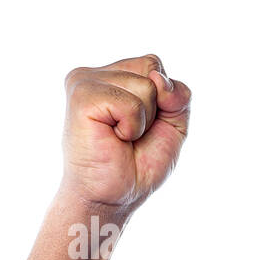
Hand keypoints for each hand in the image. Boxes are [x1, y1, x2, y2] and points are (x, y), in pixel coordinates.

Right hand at [59, 54, 190, 210]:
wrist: (113, 196)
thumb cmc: (138, 164)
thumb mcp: (173, 126)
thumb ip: (178, 96)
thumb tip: (159, 78)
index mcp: (112, 75)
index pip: (154, 64)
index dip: (163, 99)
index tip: (142, 125)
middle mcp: (95, 74)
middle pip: (152, 70)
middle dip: (155, 110)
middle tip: (129, 134)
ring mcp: (84, 81)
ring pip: (146, 86)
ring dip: (144, 121)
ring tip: (120, 137)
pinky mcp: (81, 96)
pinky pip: (131, 104)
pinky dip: (133, 127)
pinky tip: (113, 138)